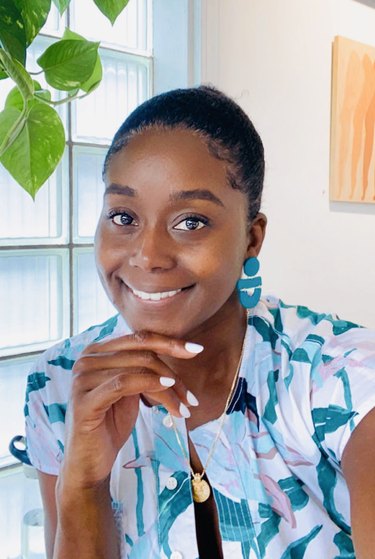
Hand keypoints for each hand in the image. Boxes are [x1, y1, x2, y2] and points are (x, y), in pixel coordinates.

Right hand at [60, 331, 201, 488]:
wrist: (90, 461)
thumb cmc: (111, 424)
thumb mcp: (130, 390)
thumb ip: (142, 368)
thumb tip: (177, 349)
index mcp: (96, 352)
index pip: (139, 338)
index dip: (169, 342)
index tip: (196, 350)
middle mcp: (86, 359)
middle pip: (142, 354)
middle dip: (173, 373)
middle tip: (191, 397)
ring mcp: (83, 378)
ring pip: (139, 369)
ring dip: (169, 388)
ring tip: (184, 407)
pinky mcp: (84, 400)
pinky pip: (124, 383)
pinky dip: (151, 384)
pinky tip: (168, 391)